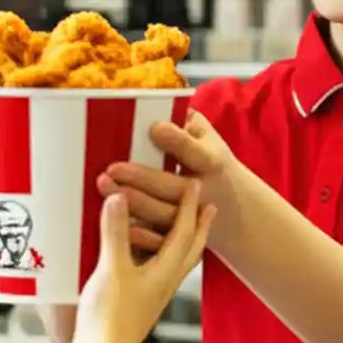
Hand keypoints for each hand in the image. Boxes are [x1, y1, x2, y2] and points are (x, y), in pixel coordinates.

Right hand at [70, 179, 215, 342]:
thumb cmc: (109, 319)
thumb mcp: (111, 269)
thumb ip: (115, 232)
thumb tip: (120, 196)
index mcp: (164, 273)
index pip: (184, 233)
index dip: (189, 206)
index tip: (195, 185)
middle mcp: (165, 284)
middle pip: (190, 250)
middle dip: (199, 226)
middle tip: (208, 207)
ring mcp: (154, 295)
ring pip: (177, 262)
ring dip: (182, 239)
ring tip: (181, 225)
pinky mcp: (140, 304)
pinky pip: (159, 271)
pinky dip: (160, 254)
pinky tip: (146, 254)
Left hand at [96, 110, 239, 252]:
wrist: (237, 211)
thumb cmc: (211, 165)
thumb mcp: (210, 139)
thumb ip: (189, 123)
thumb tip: (162, 101)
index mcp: (211, 163)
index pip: (194, 151)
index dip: (177, 140)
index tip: (154, 128)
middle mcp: (203, 192)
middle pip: (173, 187)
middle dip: (142, 179)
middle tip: (111, 169)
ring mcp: (193, 219)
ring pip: (163, 215)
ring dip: (133, 204)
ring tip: (105, 188)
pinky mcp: (182, 240)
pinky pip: (160, 241)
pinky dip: (139, 236)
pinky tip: (116, 223)